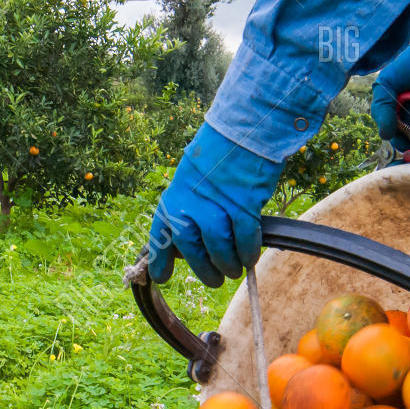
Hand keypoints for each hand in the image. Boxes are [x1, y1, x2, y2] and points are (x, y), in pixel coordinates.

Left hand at [147, 123, 281, 286]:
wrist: (243, 128)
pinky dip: (247, 250)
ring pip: (217, 246)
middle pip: (190, 247)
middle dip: (202, 269)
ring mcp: (216, 204)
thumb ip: (190, 206)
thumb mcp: (193, 177)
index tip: (161, 277)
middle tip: (214, 280)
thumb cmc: (220, 153)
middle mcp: (189, 203)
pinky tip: (250, 257)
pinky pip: (243, 237)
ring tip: (234, 270)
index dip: (159, 259)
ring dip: (227, 263)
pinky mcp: (243, 204)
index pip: (161, 234)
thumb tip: (194, 238)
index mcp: (174, 195)